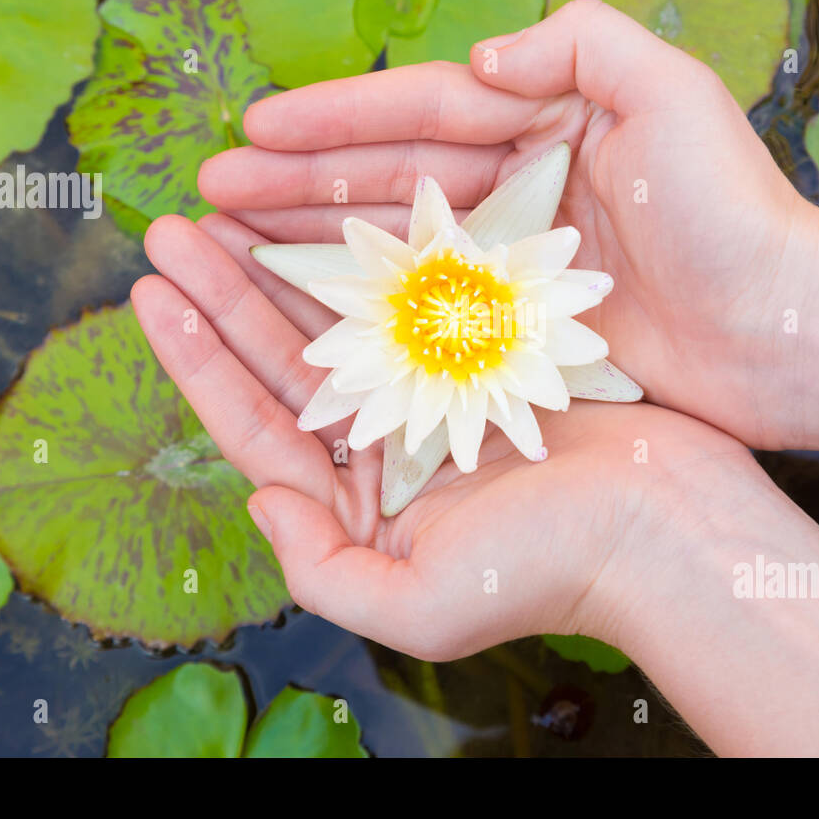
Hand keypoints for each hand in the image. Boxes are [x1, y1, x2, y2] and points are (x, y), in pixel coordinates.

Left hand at [131, 212, 758, 660]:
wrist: (669, 526)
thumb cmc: (550, 575)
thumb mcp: (421, 608)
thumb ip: (322, 574)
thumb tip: (261, 503)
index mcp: (360, 506)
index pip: (255, 426)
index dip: (196, 362)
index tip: (150, 293)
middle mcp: (388, 448)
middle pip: (284, 362)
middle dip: (224, 296)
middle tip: (172, 229)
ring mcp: (435, 395)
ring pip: (339, 321)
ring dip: (281, 267)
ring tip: (226, 209)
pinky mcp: (485, 354)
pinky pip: (410, 296)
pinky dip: (369, 258)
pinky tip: (330, 217)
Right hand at [197, 0, 818, 449]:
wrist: (780, 330)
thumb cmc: (732, 213)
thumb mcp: (669, 91)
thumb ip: (576, 45)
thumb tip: (478, 57)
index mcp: (546, 120)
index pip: (419, 110)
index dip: (332, 117)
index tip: (252, 127)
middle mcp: (520, 183)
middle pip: (385, 177)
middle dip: (294, 182)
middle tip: (208, 193)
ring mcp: (515, 257)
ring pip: (391, 241)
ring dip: (310, 240)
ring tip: (229, 242)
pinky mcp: (520, 323)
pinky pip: (423, 305)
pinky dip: (363, 303)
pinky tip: (304, 306)